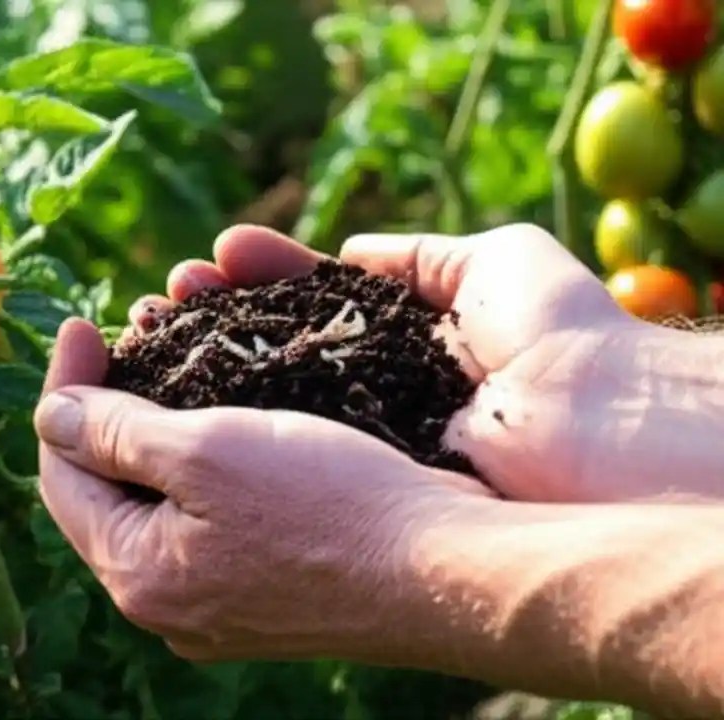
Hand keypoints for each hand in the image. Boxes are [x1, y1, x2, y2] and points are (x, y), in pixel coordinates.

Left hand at [35, 318, 491, 662]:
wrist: (450, 571)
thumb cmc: (330, 505)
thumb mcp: (208, 451)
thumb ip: (115, 432)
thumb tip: (47, 414)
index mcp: (136, 573)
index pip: (63, 472)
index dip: (64, 391)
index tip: (84, 322)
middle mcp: (166, 601)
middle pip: (106, 490)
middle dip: (109, 407)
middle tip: (129, 336)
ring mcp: (218, 603)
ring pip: (160, 501)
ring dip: (158, 428)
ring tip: (174, 362)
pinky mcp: (266, 591)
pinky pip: (207, 517)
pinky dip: (204, 462)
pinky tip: (227, 415)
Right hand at [130, 223, 723, 502]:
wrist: (599, 429)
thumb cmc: (559, 338)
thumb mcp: (496, 264)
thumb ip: (419, 257)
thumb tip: (352, 250)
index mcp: (402, 344)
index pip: (309, 305)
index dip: (257, 281)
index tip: (214, 256)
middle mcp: (373, 398)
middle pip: (271, 355)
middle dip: (213, 318)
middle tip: (163, 295)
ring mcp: (359, 446)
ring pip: (260, 401)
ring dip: (203, 361)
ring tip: (158, 319)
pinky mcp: (352, 486)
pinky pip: (277, 447)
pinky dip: (224, 416)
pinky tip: (181, 386)